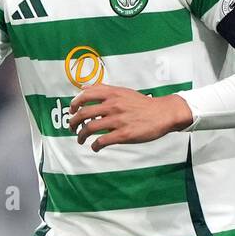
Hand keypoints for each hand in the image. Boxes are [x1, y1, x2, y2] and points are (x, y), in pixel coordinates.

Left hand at [67, 86, 193, 150]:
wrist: (163, 113)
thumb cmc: (142, 104)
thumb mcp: (123, 91)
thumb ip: (103, 89)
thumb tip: (84, 88)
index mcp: (112, 94)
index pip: (85, 95)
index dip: (74, 104)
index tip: (71, 111)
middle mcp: (113, 105)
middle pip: (83, 113)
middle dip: (73, 122)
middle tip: (72, 128)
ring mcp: (118, 120)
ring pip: (90, 128)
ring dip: (81, 136)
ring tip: (80, 139)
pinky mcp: (123, 134)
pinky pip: (102, 141)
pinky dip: (95, 146)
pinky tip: (95, 147)